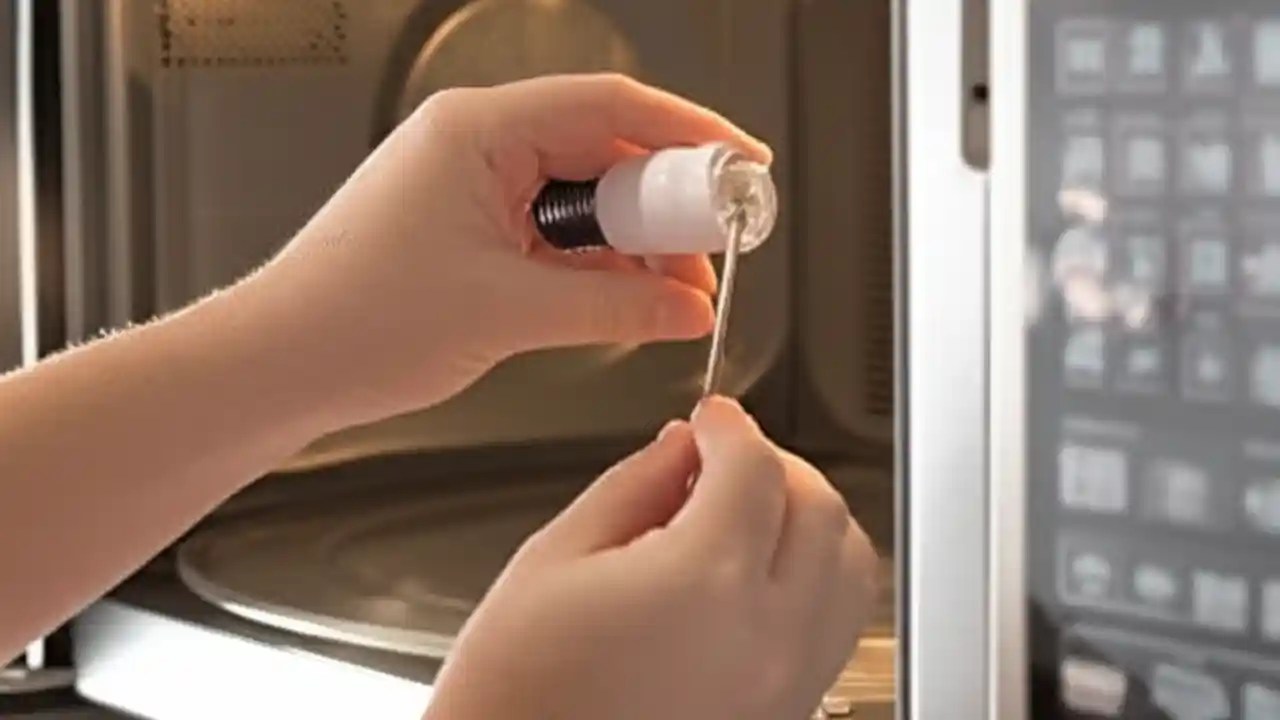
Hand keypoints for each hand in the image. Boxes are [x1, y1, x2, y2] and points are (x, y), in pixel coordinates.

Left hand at [241, 74, 770, 427]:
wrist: (279, 365)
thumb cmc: (353, 319)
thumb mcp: (509, 311)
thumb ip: (615, 304)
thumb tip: (686, 306)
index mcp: (478, 130)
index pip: (611, 107)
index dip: (690, 134)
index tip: (744, 166)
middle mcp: (477, 144)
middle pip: (605, 151)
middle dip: (667, 205)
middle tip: (714, 251)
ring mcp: (473, 186)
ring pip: (584, 197)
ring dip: (634, 242)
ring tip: (677, 292)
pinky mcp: (471, 228)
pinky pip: (555, 232)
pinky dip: (596, 263)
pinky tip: (629, 298)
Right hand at [423, 398, 879, 719]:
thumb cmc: (516, 696)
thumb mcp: (554, 561)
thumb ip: (634, 486)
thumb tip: (681, 446)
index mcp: (703, 585)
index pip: (754, 467)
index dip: (728, 425)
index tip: (709, 419)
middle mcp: (767, 639)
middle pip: (820, 508)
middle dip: (777, 464)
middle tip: (726, 457)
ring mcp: (787, 686)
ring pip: (850, 567)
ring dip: (809, 521)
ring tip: (748, 511)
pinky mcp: (786, 717)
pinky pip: (837, 627)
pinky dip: (816, 579)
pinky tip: (760, 571)